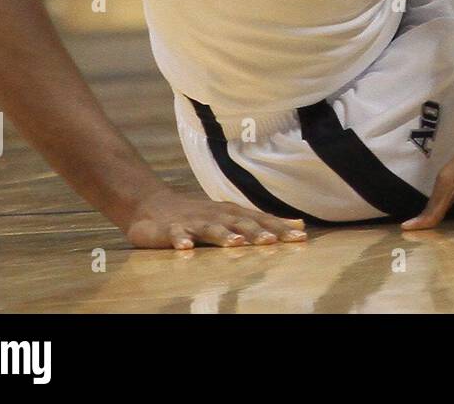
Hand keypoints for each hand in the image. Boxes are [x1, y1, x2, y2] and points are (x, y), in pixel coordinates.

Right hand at [123, 189, 307, 249]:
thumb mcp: (235, 216)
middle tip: (272, 241)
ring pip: (210, 228)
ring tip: (235, 243)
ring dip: (223, 235)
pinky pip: (175, 235)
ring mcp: (193, 222)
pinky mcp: (170, 230)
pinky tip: (185, 248)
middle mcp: (217, 215)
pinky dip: (180, 240)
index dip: (280, 228)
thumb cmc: (202, 214)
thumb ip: (265, 223)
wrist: (153, 204)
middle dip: (256, 232)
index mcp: (233, 213)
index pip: (261, 220)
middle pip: (239, 223)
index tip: (300, 237)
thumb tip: (300, 226)